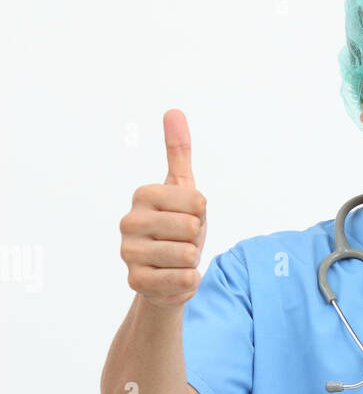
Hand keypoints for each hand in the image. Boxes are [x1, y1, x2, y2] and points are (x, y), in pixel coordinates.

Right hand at [119, 109, 207, 306]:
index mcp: (143, 195)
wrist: (166, 274)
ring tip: (177, 259)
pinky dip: (188, 282)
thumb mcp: (183, 190)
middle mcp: (129, 222)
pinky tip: (174, 277)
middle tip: (182, 242)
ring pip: (188, 255)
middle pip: (191, 228)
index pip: (196, 201)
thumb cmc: (177, 229)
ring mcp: (129, 253)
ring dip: (192, 261)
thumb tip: (174, 111)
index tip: (186, 218)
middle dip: (196, 239)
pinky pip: (184, 280)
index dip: (201, 214)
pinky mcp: (136, 282)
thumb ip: (179, 152)